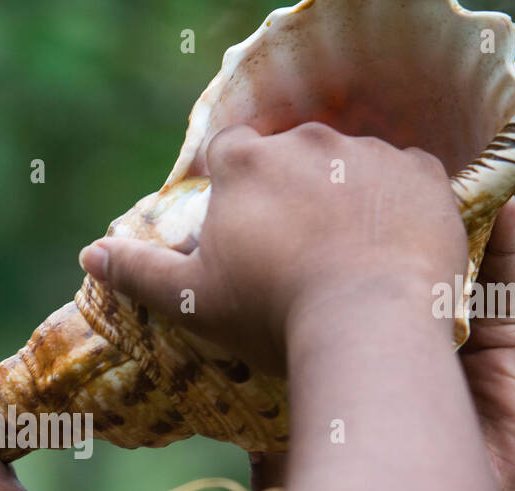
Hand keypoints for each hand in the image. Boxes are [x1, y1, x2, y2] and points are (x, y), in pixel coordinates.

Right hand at [78, 121, 467, 375]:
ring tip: (347, 260)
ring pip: (350, 168)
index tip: (245, 235)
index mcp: (245, 162)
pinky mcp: (424, 175)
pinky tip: (388, 252)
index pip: (230, 154)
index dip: (235, 193)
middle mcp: (308, 140)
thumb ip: (139, 271)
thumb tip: (90, 254)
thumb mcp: (192, 300)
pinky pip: (406, 182)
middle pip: (292, 156)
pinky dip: (396, 209)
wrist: (368, 326)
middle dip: (292, 194)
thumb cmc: (269, 313)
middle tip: (297, 255)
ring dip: (345, 200)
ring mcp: (370, 153)